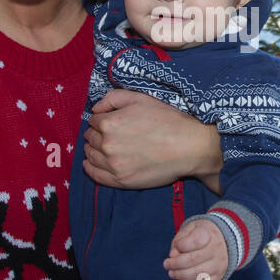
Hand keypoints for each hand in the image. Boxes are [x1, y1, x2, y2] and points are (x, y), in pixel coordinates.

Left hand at [83, 89, 222, 189]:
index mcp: (110, 122)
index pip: (93, 120)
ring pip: (91, 156)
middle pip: (90, 138)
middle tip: (107, 134)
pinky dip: (90, 169)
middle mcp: (107, 144)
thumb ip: (113, 98)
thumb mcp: (141, 98)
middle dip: (96, 134)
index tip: (109, 121)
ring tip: (101, 148)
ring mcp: (113, 165)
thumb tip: (95, 108)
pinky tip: (91, 164)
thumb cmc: (168, 120)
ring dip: (92, 150)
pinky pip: (96, 176)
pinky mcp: (121, 181)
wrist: (189, 147)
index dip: (100, 119)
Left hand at [164, 219, 228, 279]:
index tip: (177, 246)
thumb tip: (173, 255)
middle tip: (166, 264)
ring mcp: (219, 264)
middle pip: (193, 259)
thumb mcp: (189, 230)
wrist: (223, 242)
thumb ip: (179, 240)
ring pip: (197, 274)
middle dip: (175, 264)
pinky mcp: (218, 277)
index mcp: (209, 234)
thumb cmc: (200, 235)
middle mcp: (216, 249)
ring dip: (180, 275)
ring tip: (171, 273)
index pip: (196, 241)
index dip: (181, 245)